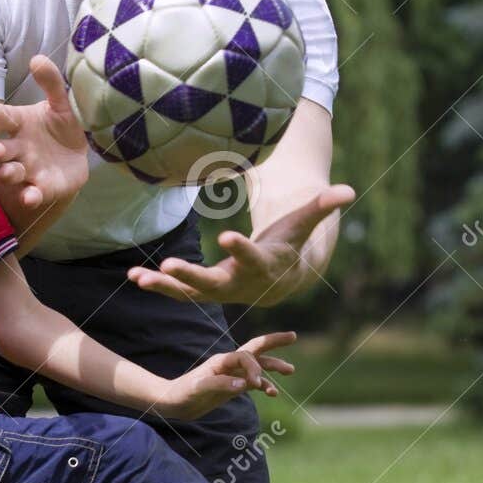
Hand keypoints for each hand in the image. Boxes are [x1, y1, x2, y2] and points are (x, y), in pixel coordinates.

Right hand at [0, 56, 88, 217]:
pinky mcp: (40, 188)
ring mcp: (27, 170)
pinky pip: (31, 193)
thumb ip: (51, 83)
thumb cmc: (60, 127)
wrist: (75, 159)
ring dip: (8, 173)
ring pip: (10, 172)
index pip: (4, 118)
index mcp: (19, 123)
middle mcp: (17, 148)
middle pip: (0, 150)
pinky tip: (30, 197)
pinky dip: (29, 196)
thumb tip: (38, 58)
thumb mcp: (60, 104)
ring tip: (9, 173)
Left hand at [128, 185, 354, 306]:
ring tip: (140, 278)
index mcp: (263, 266)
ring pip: (190, 293)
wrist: (281, 281)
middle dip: (192, 276)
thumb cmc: (290, 245)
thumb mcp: (303, 224)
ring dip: (165, 286)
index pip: (252, 258)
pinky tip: (134, 277)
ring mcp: (220, 290)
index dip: (240, 249)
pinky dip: (157, 284)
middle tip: (169, 265)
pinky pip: (178, 291)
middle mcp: (240, 284)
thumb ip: (321, 207)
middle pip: (214, 283)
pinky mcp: (204, 290)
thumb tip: (348, 190)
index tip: (225, 237)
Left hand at [158, 331, 296, 420]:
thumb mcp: (199, 389)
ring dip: (273, 366)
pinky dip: (264, 385)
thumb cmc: (183, 393)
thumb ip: (222, 384)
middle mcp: (229, 363)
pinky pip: (253, 382)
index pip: (246, 357)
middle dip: (274, 342)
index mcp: (222, 360)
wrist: (174, 402)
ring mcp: (231, 374)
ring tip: (290, 370)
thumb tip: (245, 385)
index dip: (254, 368)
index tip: (256, 385)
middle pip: (255, 348)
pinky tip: (274, 392)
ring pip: (257, 366)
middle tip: (293, 336)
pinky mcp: (231, 386)